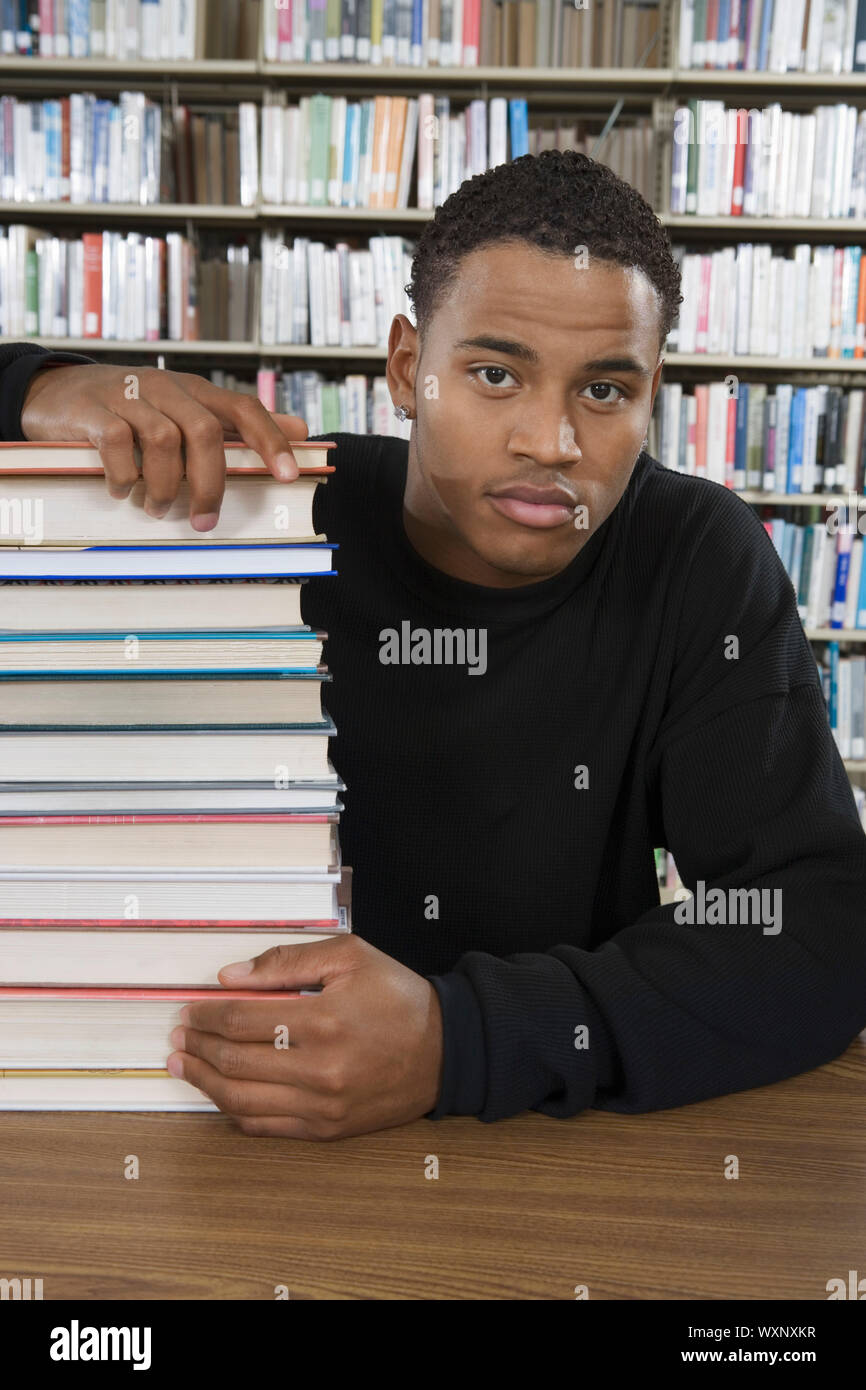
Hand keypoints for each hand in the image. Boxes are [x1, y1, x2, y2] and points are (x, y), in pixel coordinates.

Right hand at [20, 362, 308, 529]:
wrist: (56, 391)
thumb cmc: (133, 409)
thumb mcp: (186, 410)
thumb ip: (238, 424)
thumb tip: (300, 430)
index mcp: (196, 391)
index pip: (243, 409)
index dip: (270, 441)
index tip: (288, 476)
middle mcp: (166, 387)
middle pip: (204, 432)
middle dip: (209, 483)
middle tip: (203, 520)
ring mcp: (129, 395)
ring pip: (163, 440)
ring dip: (163, 486)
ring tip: (156, 508)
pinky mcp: (93, 410)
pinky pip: (117, 444)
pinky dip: (124, 475)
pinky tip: (121, 490)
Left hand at [166, 936, 444, 1138]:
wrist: (446, 1050)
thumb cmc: (399, 998)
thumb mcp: (350, 957)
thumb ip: (287, 962)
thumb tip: (231, 978)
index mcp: (323, 1020)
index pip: (241, 1020)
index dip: (207, 1014)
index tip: (190, 1008)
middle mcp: (319, 1069)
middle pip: (234, 1061)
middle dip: (196, 1046)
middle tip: (178, 1035)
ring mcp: (321, 1106)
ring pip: (240, 1100)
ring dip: (203, 1082)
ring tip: (184, 1065)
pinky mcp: (326, 1129)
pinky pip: (264, 1126)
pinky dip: (233, 1110)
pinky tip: (219, 1094)